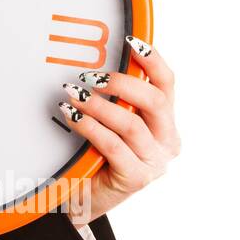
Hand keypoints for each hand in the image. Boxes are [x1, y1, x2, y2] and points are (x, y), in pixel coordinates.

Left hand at [57, 34, 179, 224]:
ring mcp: (155, 162)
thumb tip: (93, 63)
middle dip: (122, 83)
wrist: (81, 198)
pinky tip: (71, 116)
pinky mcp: (137, 178)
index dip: (152, 60)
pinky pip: (113, 145)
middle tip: (90, 77)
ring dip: (99, 106)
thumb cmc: (94, 153)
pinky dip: (89, 127)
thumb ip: (114, 98)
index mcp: (165, 123)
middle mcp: (167, 142)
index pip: (168, 84)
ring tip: (73, 96)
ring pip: (131, 123)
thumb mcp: (109, 121)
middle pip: (156, 101)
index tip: (131, 42)